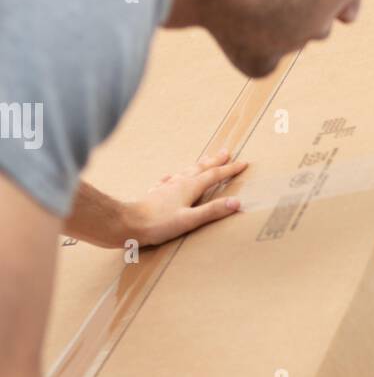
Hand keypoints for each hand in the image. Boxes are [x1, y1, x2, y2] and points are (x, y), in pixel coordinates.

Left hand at [127, 149, 247, 246]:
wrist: (127, 223)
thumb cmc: (158, 224)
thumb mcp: (190, 220)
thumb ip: (213, 211)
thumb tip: (237, 202)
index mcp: (190, 187)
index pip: (214, 175)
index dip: (230, 170)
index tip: (243, 163)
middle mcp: (178, 183)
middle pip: (201, 168)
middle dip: (215, 161)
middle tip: (225, 152)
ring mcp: (166, 187)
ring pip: (186, 172)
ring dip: (198, 165)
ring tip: (204, 160)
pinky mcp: (155, 194)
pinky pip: (168, 181)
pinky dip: (175, 177)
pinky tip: (171, 177)